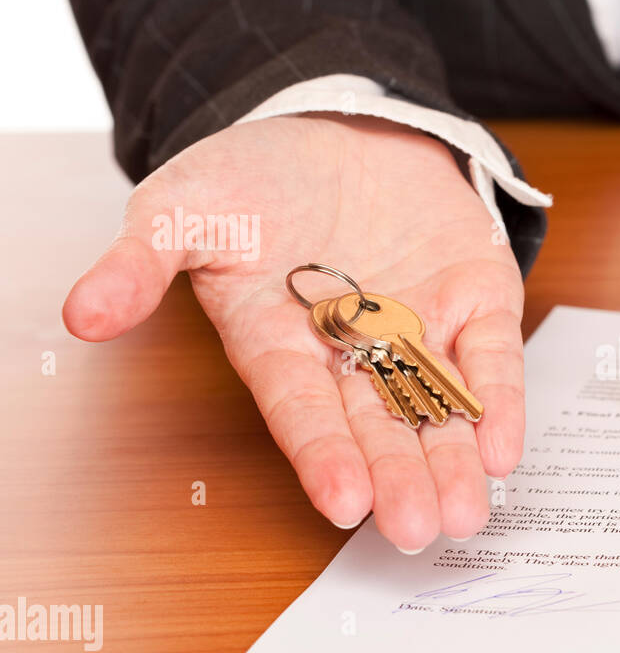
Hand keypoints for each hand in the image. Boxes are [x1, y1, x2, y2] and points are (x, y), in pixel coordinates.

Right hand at [63, 114, 523, 551]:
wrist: (339, 124)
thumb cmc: (257, 175)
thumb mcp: (185, 208)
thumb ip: (142, 262)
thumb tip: (82, 315)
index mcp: (282, 346)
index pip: (303, 410)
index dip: (323, 454)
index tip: (343, 501)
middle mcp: (354, 355)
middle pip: (378, 426)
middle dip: (398, 476)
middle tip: (414, 529)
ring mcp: (420, 332)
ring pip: (439, 408)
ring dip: (454, 459)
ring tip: (465, 512)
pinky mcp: (475, 301)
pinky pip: (490, 358)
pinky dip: (500, 399)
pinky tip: (504, 448)